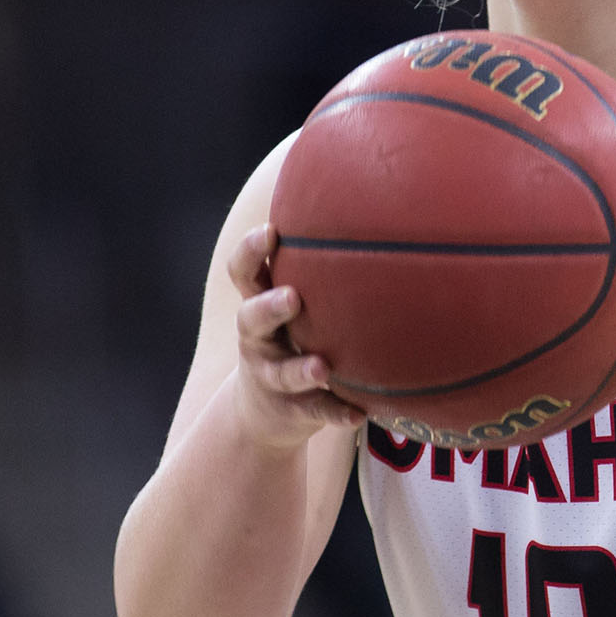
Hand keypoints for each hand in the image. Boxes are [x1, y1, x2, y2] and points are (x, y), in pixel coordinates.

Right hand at [224, 223, 363, 448]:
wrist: (266, 412)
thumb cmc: (292, 335)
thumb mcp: (292, 303)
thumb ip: (319, 266)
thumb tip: (371, 203)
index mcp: (259, 304)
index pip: (244, 272)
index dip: (251, 251)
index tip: (271, 231)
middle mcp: (258, 339)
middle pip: (250, 319)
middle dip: (268, 307)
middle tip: (292, 297)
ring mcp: (271, 377)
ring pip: (280, 373)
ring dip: (300, 369)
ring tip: (322, 367)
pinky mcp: (292, 410)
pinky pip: (315, 412)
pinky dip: (336, 412)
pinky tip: (360, 413)